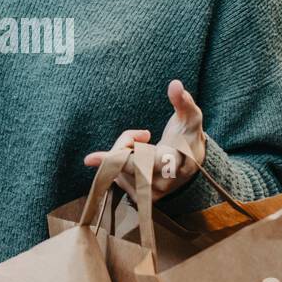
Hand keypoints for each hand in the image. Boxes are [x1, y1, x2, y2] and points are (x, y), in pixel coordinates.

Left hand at [83, 79, 206, 200]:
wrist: (193, 164)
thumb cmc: (189, 136)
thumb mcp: (190, 117)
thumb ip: (183, 101)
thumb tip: (175, 84)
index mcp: (173, 164)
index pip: (141, 161)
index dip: (117, 158)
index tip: (89, 158)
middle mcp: (160, 184)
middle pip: (123, 160)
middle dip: (126, 142)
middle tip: (143, 133)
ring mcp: (148, 194)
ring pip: (118, 169)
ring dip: (125, 152)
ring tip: (146, 146)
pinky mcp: (138, 196)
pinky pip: (117, 176)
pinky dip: (122, 163)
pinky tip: (138, 159)